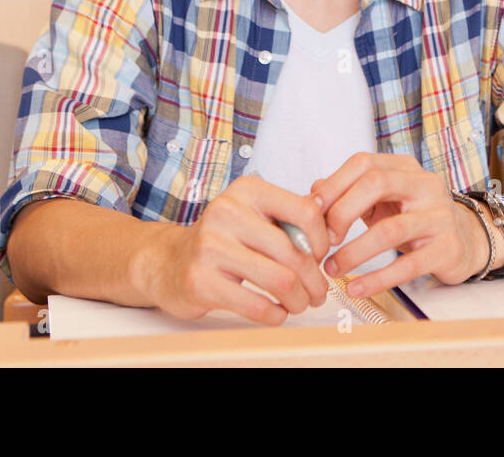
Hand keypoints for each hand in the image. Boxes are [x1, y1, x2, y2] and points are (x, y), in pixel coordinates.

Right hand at [142, 175, 330, 325]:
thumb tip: (336, 216)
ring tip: (301, 303)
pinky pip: (257, 305)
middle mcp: (227, 212)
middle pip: (295, 252)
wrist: (167, 261)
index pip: (305, 211)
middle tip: (319, 291)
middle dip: (315, 279)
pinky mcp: (201, 281)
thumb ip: (293, 213)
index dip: (323, 239)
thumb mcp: (255, 214)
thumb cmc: (223, 239)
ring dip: (300, 299)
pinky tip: (278, 312)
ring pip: (280, 280)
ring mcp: (211, 247)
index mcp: (247, 191)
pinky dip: (276, 314)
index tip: (322, 256)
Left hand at [310, 152, 496, 296]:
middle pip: (377, 184)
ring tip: (331, 269)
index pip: (364, 163)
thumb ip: (350, 192)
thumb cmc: (416, 217)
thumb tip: (313, 192)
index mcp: (406, 169)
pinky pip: (407, 266)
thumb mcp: (385, 200)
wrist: (466, 240)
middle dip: (342, 212)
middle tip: (325, 241)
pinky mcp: (446, 249)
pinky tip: (356, 288)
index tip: (312, 211)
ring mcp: (439, 216)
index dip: (334, 186)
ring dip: (354, 252)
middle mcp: (426, 186)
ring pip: (390, 229)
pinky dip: (377, 279)